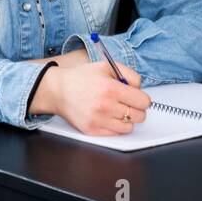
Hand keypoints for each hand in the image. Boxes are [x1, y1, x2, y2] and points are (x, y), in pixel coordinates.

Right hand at [30, 59, 149, 134]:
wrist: (58, 90)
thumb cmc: (81, 78)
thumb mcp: (107, 67)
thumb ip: (129, 74)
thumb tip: (140, 88)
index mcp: (111, 88)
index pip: (143, 102)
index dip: (142, 98)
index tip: (137, 97)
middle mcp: (106, 106)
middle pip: (139, 116)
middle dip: (136, 109)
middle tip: (127, 103)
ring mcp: (99, 120)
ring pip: (129, 127)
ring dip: (126, 119)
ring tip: (116, 110)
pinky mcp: (92, 130)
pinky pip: (116, 133)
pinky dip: (115, 126)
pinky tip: (108, 116)